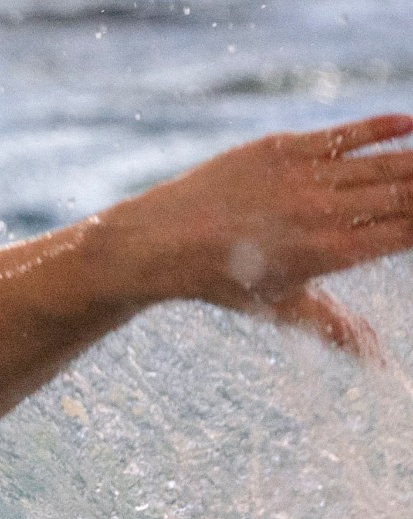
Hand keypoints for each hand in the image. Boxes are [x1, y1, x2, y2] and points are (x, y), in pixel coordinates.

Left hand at [116, 114, 412, 355]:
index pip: (406, 234)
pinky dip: (382, 128)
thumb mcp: (282, 308)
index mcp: (328, 256)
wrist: (158, 245)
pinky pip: (343, 134)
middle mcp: (320, 215)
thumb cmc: (224, 281)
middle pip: (405, 195)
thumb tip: (379, 360)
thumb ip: (336, 328)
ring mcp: (301, 179)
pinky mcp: (280, 148)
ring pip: (383, 164)